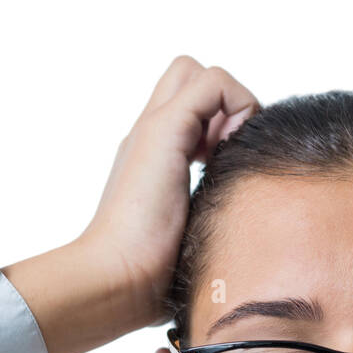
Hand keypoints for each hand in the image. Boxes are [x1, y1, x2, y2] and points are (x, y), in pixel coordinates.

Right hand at [76, 55, 260, 326]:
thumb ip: (201, 228)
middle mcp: (149, 136)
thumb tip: (236, 249)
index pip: (187, 109)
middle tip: (230, 152)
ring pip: (196, 72)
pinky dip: (237, 107)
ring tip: (230, 154)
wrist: (114, 280)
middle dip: (223, 105)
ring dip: (231, 104)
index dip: (218, 123)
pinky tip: (230, 155)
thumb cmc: (148, 280)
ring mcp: (153, 130)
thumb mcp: (186, 243)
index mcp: (153, 159)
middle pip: (186, 76)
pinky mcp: (163, 130)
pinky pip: (213, 84)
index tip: (226, 168)